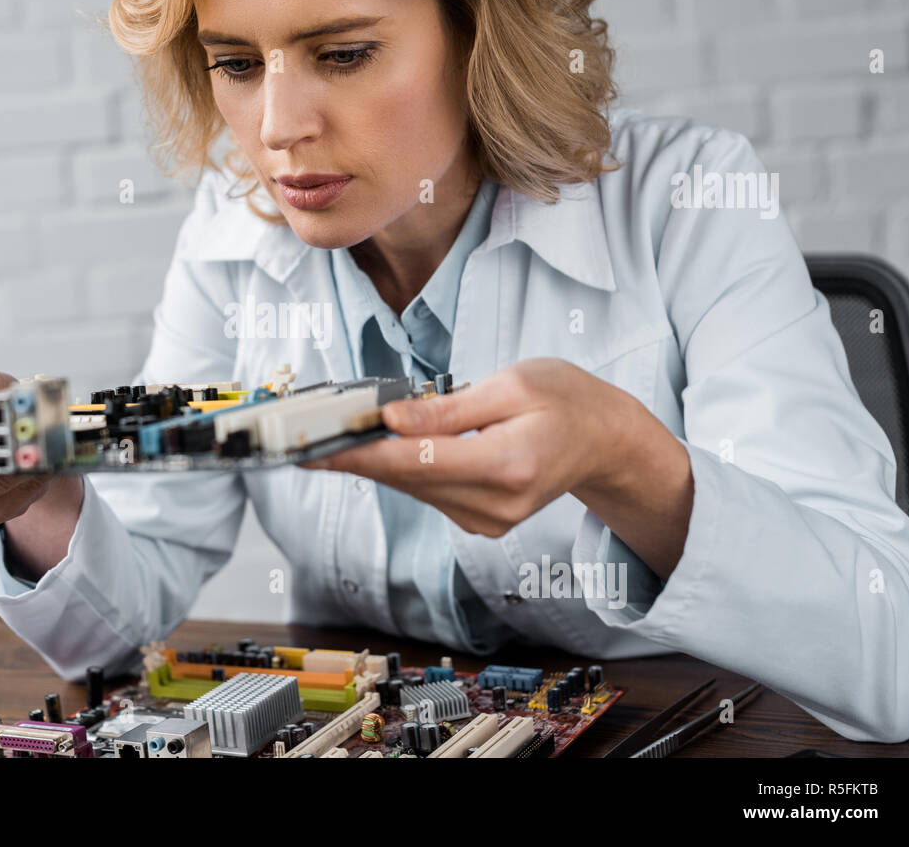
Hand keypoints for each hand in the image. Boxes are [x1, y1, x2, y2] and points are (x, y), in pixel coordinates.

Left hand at [298, 358, 639, 538]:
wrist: (605, 441)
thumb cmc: (564, 400)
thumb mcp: (512, 385)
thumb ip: (447, 408)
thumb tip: (389, 418)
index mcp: (508, 464)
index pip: (416, 461)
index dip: (359, 453)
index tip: (312, 445)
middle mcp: (496, 504)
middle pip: (406, 479)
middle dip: (355, 453)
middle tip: (303, 432)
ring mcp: (488, 521)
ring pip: (412, 488)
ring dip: (375, 460)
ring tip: (336, 430)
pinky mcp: (480, 523)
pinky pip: (428, 492)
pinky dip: (403, 467)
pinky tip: (384, 443)